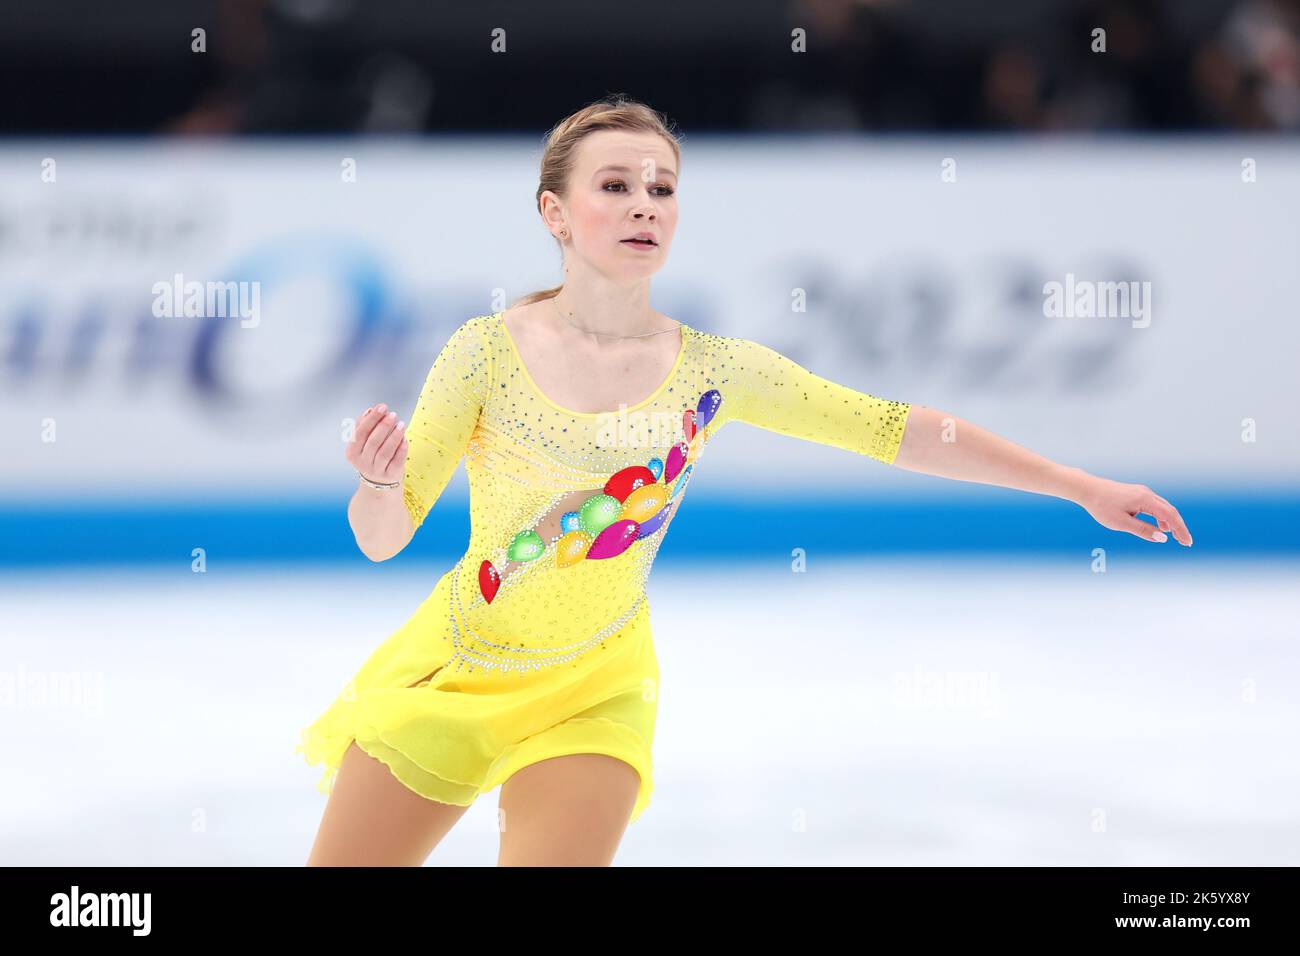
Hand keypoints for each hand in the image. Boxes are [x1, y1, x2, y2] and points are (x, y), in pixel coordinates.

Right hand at [347, 403, 407, 485]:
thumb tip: (370, 410)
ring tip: (401, 424)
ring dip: (394, 436)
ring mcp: (376, 470)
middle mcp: (362, 463)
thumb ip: (365, 426)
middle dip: (383, 426)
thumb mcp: (364, 443)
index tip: (381, 407)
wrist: (378, 482)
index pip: (360, 433)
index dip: (371, 419)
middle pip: (373, 442)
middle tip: (392, 414)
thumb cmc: (371, 455)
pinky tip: (405, 438)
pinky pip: (397, 460)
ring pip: (385, 451)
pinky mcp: (390, 475)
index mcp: (352, 452)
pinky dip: (402, 448)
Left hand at [1075, 474, 1192, 545]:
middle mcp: (1147, 493)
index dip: (1181, 529)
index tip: (1187, 542)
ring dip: (1171, 522)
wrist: (1087, 489)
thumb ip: (1143, 530)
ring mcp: (1142, 492)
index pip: (1170, 515)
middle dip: (1179, 527)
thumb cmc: (1102, 506)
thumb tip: (1163, 538)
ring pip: (1163, 508)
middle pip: (1170, 511)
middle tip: (1185, 542)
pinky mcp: (1136, 494)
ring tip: (1175, 537)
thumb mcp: (1121, 523)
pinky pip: (1155, 506)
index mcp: (1145, 499)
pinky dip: (1161, 517)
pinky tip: (1160, 527)